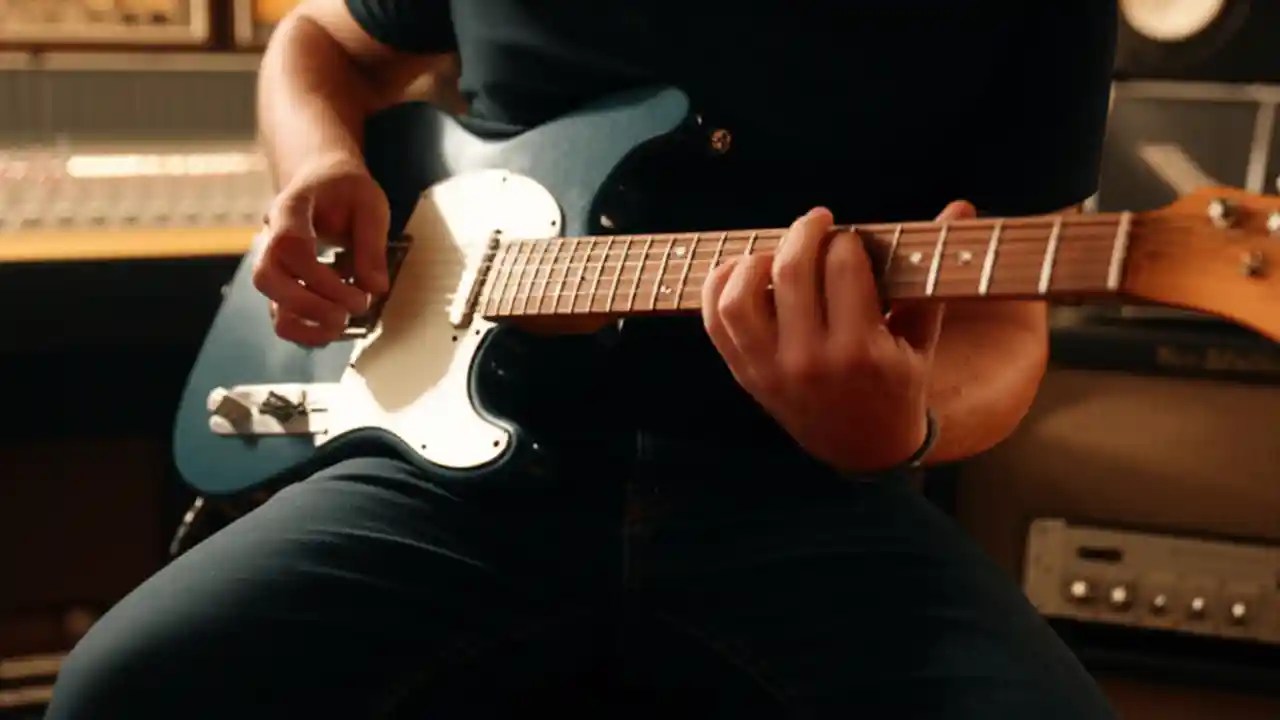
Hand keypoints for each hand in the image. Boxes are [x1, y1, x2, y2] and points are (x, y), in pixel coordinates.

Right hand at [252, 153, 390, 345]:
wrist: (320, 182)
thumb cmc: (346, 191)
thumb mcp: (370, 205)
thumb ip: (372, 245)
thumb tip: (375, 289)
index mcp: (289, 210)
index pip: (290, 246)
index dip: (321, 278)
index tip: (360, 293)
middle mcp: (271, 241)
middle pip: (268, 280)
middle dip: (311, 306)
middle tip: (351, 311)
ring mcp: (274, 268)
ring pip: (272, 307)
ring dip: (309, 326)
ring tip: (345, 324)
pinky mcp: (282, 288)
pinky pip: (283, 320)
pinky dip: (308, 333)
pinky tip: (336, 328)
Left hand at [702, 200, 976, 472]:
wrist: (862, 448)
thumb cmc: (897, 384)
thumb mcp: (922, 336)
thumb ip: (934, 272)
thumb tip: (960, 208)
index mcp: (861, 351)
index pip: (843, 268)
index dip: (846, 241)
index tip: (850, 240)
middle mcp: (811, 362)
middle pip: (791, 272)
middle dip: (804, 233)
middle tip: (817, 223)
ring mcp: (772, 371)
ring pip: (741, 298)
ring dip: (755, 260)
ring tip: (777, 252)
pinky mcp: (746, 375)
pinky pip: (716, 322)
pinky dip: (719, 287)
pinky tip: (742, 270)